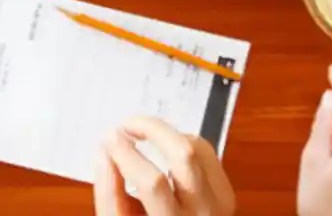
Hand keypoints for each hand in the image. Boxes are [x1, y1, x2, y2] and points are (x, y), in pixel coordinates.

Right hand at [95, 116, 234, 215]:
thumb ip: (110, 194)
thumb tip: (106, 153)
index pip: (153, 182)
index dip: (127, 154)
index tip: (109, 138)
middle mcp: (203, 212)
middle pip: (185, 154)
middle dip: (152, 129)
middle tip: (128, 125)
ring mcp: (219, 201)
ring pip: (198, 148)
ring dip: (167, 134)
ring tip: (143, 135)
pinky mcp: (225, 192)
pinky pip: (206, 152)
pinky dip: (183, 141)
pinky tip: (164, 148)